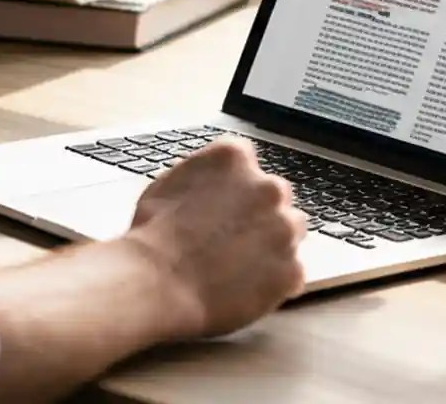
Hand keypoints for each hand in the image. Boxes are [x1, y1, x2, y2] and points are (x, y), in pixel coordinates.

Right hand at [126, 136, 307, 338]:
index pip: (247, 162)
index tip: (224, 204)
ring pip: (291, 231)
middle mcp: (267, 187)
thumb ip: (204, 174)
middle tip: (231, 237)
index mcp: (234, 158)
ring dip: (273, 243)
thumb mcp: (169, 182)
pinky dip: (274, 280)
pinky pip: (291, 272)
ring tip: (239, 264)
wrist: (157, 283)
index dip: (234, 186)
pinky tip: (245, 286)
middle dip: (258, 213)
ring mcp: (284, 229)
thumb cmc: (153, 236)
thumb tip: (214, 179)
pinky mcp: (292, 269)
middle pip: (275, 195)